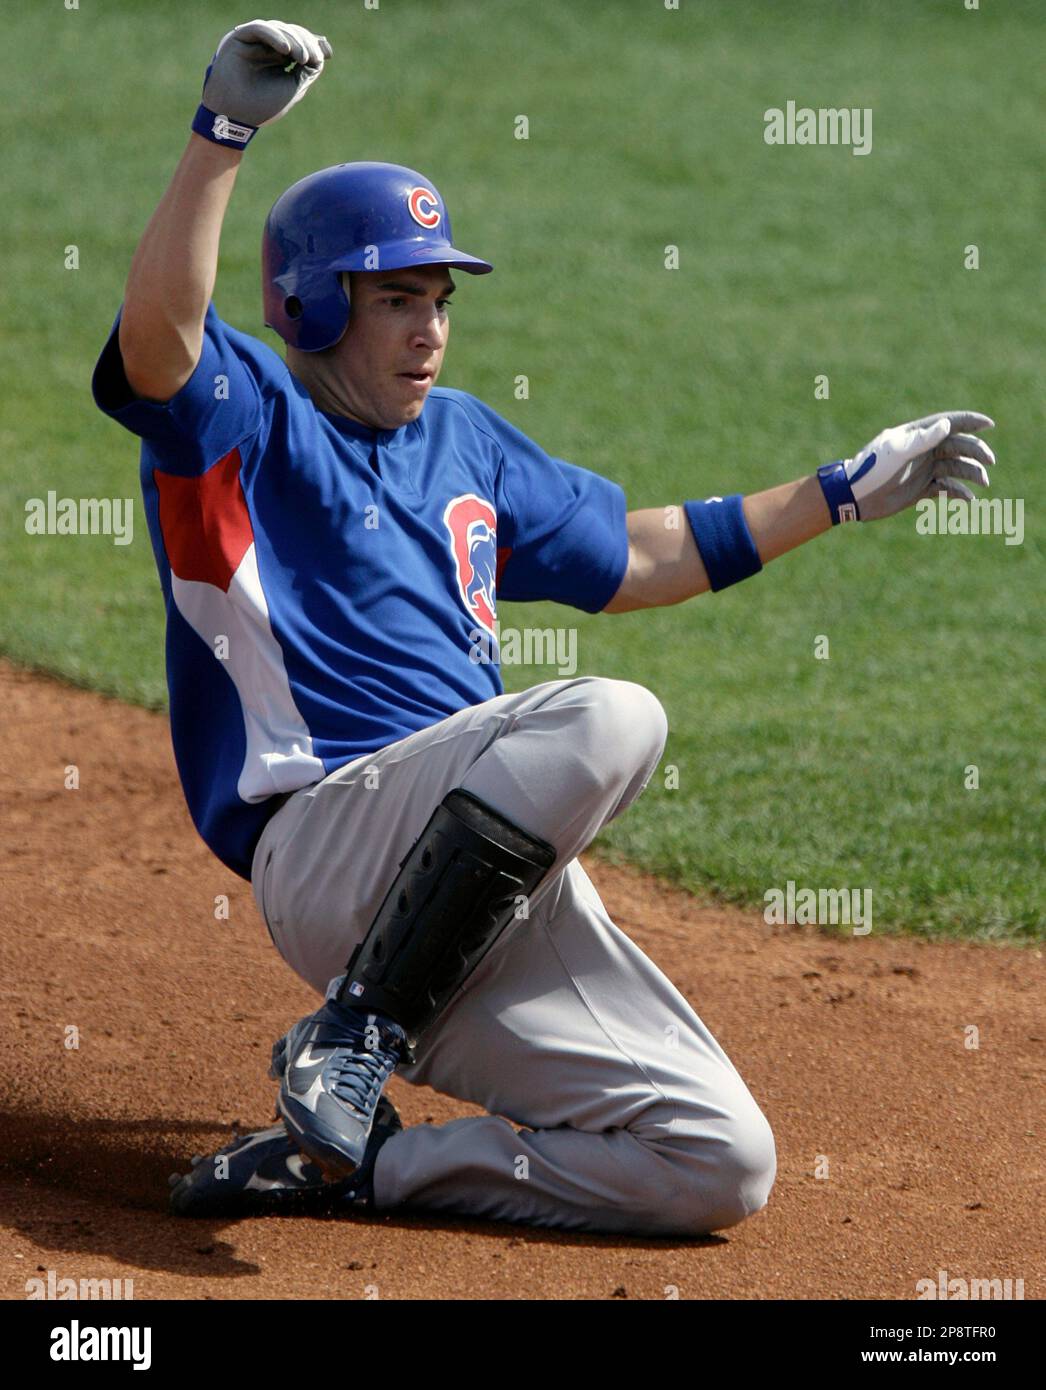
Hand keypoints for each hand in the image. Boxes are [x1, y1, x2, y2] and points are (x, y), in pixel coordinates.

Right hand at [201, 19, 331, 129]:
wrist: (236, 117)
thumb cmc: (263, 106)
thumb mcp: (294, 88)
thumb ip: (308, 70)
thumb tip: (323, 52)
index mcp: (278, 59)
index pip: (298, 42)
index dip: (312, 44)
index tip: (326, 53)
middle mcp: (266, 48)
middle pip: (290, 33)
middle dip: (305, 42)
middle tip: (311, 58)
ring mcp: (253, 42)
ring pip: (277, 28)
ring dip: (293, 40)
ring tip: (302, 57)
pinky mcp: (239, 38)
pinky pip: (259, 28)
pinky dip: (274, 36)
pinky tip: (286, 50)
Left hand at [839, 411, 995, 521]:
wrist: (853, 496)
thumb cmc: (872, 469)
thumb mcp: (897, 452)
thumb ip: (922, 440)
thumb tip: (947, 424)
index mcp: (918, 436)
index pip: (949, 423)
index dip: (970, 422)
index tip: (989, 424)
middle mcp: (925, 451)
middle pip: (959, 446)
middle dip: (977, 452)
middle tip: (990, 462)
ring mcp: (925, 470)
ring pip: (957, 468)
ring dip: (972, 474)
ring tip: (983, 483)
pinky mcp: (922, 490)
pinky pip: (947, 489)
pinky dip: (960, 493)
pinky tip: (969, 500)